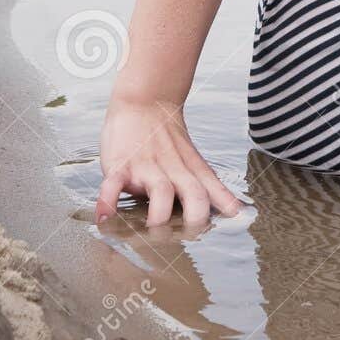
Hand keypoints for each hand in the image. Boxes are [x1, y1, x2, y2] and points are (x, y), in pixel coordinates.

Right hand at [97, 93, 244, 229]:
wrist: (144, 100)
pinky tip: (104, 219)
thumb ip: (207, 186)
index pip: (213, 190)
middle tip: (190, 239)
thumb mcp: (193, 159)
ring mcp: (147, 167)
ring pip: (161, 190)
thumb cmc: (168, 137)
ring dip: (158, 214)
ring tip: (152, 232)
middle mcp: (173, 170)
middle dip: (194, 218)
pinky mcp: (120, 165)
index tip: (235, 223)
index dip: (224, 207)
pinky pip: (113, 184)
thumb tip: (234, 210)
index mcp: (192, 170)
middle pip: (194, 192)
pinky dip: (108, 201)